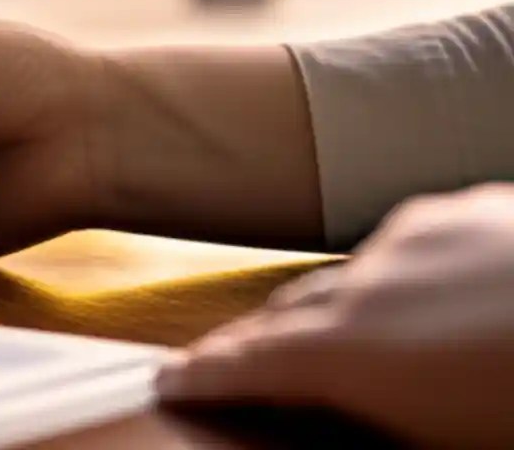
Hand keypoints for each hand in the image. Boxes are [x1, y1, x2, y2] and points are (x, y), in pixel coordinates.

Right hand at [157, 183, 513, 448]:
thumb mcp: (446, 439)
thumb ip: (372, 422)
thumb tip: (334, 412)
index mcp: (352, 351)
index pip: (245, 362)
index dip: (202, 374)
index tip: (168, 377)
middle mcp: (368, 282)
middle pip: (283, 313)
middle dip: (250, 341)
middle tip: (225, 362)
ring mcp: (417, 235)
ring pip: (346, 276)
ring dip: (325, 309)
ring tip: (323, 334)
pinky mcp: (468, 209)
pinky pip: (406, 247)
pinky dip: (392, 279)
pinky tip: (422, 299)